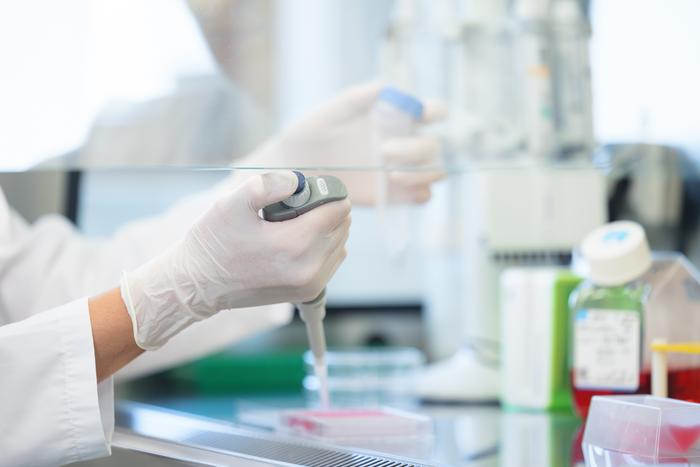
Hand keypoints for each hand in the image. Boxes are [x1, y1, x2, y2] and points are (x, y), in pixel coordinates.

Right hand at [120, 171, 350, 349]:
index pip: (338, 210)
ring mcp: (310, 283)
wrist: (198, 285)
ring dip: (324, 229)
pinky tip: (295, 242)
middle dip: (324, 210)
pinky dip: (322, 247)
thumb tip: (299, 181)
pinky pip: (331, 261)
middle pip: (342, 226)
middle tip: (294, 206)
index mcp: (296, 244)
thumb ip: (270, 184)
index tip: (307, 189)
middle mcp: (310, 267)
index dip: (326, 193)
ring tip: (291, 225)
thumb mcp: (234, 203)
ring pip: (339, 244)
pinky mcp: (307, 292)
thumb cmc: (214, 243)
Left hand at [244, 83, 446, 204]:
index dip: (436, 111)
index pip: (433, 111)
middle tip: (384, 151)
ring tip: (391, 174)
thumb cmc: (309, 136)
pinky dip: (419, 193)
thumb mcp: (327, 113)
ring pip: (435, 171)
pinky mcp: (394, 195)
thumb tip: (383, 88)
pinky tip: (394, 187)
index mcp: (395, 118)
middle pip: (434, 146)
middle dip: (416, 149)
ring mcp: (401, 170)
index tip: (422, 114)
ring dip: (422, 172)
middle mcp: (404, 144)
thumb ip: (355, 99)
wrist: (295, 171)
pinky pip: (422, 197)